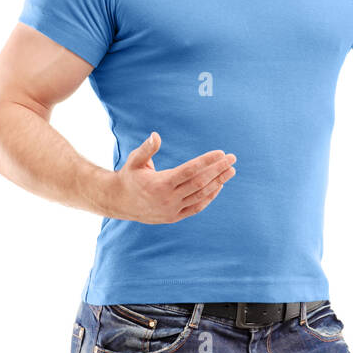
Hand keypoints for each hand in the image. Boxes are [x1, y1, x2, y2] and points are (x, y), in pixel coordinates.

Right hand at [106, 132, 236, 223]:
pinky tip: (219, 185)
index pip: (190, 170)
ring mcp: (172, 210)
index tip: (221, 153)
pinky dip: (209, 197)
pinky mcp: (174, 217)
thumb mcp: (135, 161)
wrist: (119, 202)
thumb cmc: (129, 177)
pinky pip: (197, 207)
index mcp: (160, 183)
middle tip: (233, 159)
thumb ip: (147, 149)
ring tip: (231, 171)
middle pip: (200, 182)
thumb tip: (156, 135)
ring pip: (201, 195)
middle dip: (218, 170)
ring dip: (218, 182)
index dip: (207, 161)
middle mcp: (168, 198)